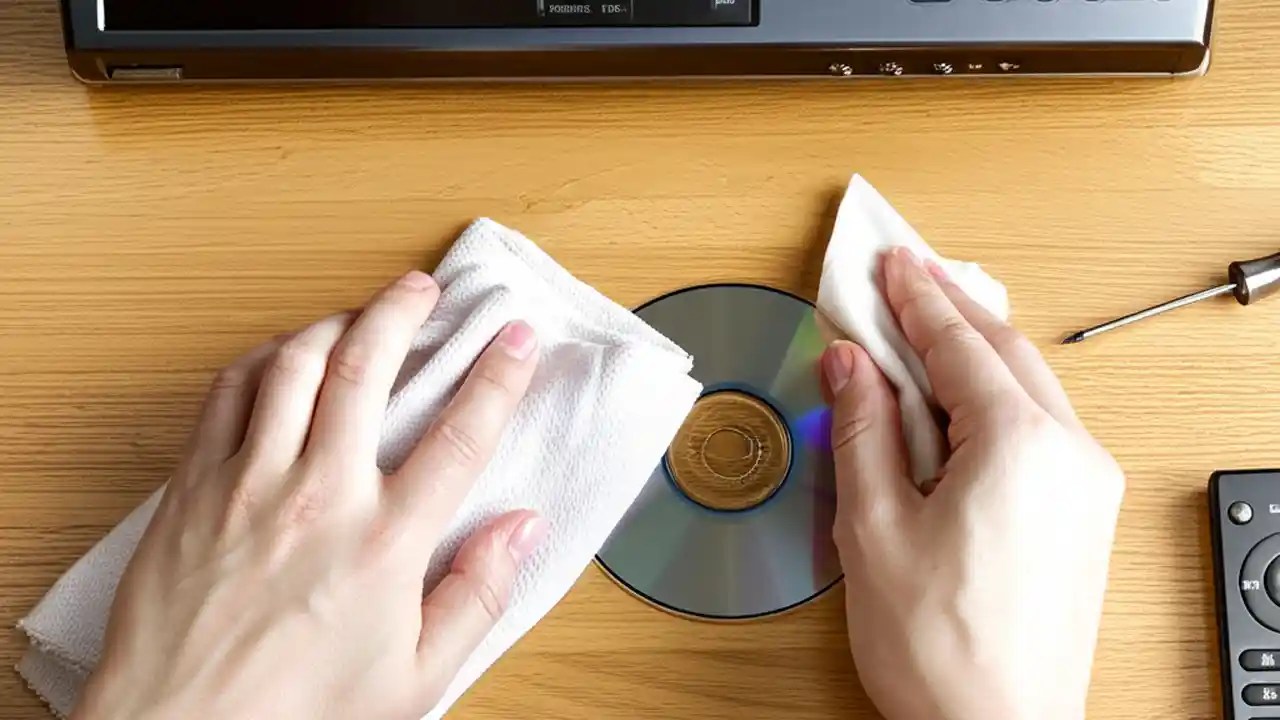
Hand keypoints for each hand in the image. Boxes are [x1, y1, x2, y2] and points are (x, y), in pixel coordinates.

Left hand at [72, 271, 546, 719]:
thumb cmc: (296, 715)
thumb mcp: (417, 677)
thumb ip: (477, 594)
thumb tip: (522, 528)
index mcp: (386, 543)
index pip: (461, 434)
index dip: (499, 375)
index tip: (517, 337)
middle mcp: (320, 495)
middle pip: (368, 366)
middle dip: (405, 312)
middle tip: (427, 289)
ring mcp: (250, 482)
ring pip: (296, 363)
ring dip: (337, 320)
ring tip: (362, 310)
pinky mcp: (194, 486)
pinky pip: (228, 392)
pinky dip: (263, 357)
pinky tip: (282, 353)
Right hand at [822, 248, 1124, 719]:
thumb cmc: (941, 649)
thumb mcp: (874, 527)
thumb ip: (863, 430)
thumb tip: (852, 363)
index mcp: (1017, 445)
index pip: (957, 342)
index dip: (913, 295)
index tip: (886, 260)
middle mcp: (1068, 453)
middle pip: (1002, 349)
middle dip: (948, 305)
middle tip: (901, 273)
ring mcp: (1084, 484)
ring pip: (1026, 383)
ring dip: (972, 346)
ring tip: (923, 321)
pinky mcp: (1082, 512)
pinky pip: (1039, 424)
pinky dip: (994, 393)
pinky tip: (958, 394)